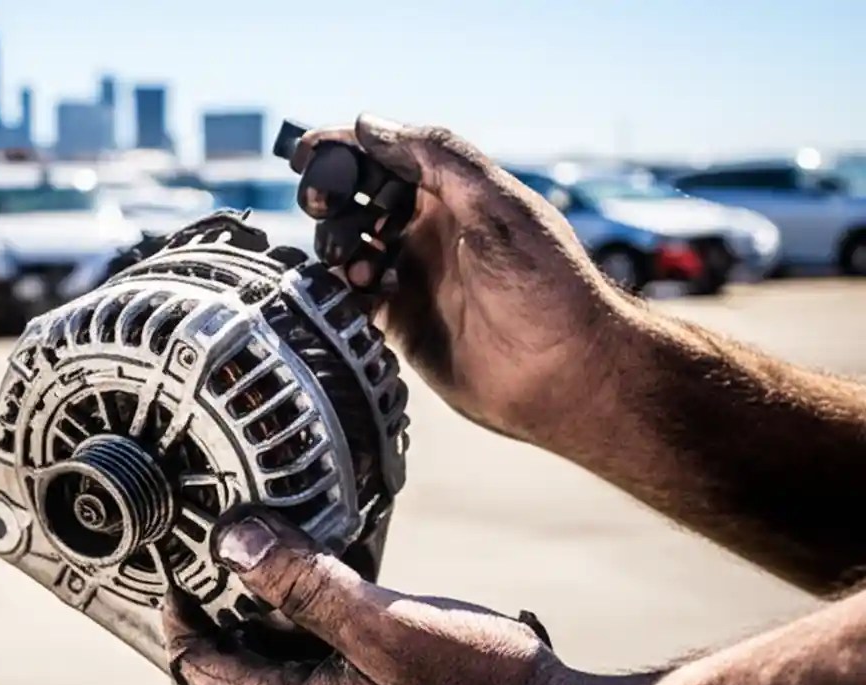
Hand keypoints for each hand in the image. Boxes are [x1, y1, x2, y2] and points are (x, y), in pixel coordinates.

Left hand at [164, 509, 650, 684]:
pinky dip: (316, 639)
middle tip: (219, 570)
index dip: (178, 623)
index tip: (171, 577)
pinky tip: (347, 597)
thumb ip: (306, 585)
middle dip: (221, 625)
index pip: (203, 673)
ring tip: (281, 570)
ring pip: (281, 679)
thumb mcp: (387, 626)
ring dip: (271, 626)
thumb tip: (235, 543)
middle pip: (235, 683)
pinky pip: (324, 679)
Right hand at [294, 115, 639, 443]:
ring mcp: (411, 275)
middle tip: (324, 204)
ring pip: (346, 247)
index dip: (343, 149)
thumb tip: (369, 125)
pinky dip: (342, 289)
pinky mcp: (398, 321)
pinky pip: (350, 296)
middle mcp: (427, 230)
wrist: (564, 372)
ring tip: (358, 261)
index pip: (385, 156)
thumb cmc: (548, 286)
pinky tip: (363, 291)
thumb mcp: (498, 206)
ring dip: (337, 245)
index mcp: (454, 192)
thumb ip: (438, 158)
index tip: (307, 153)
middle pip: (355, 199)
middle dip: (331, 196)